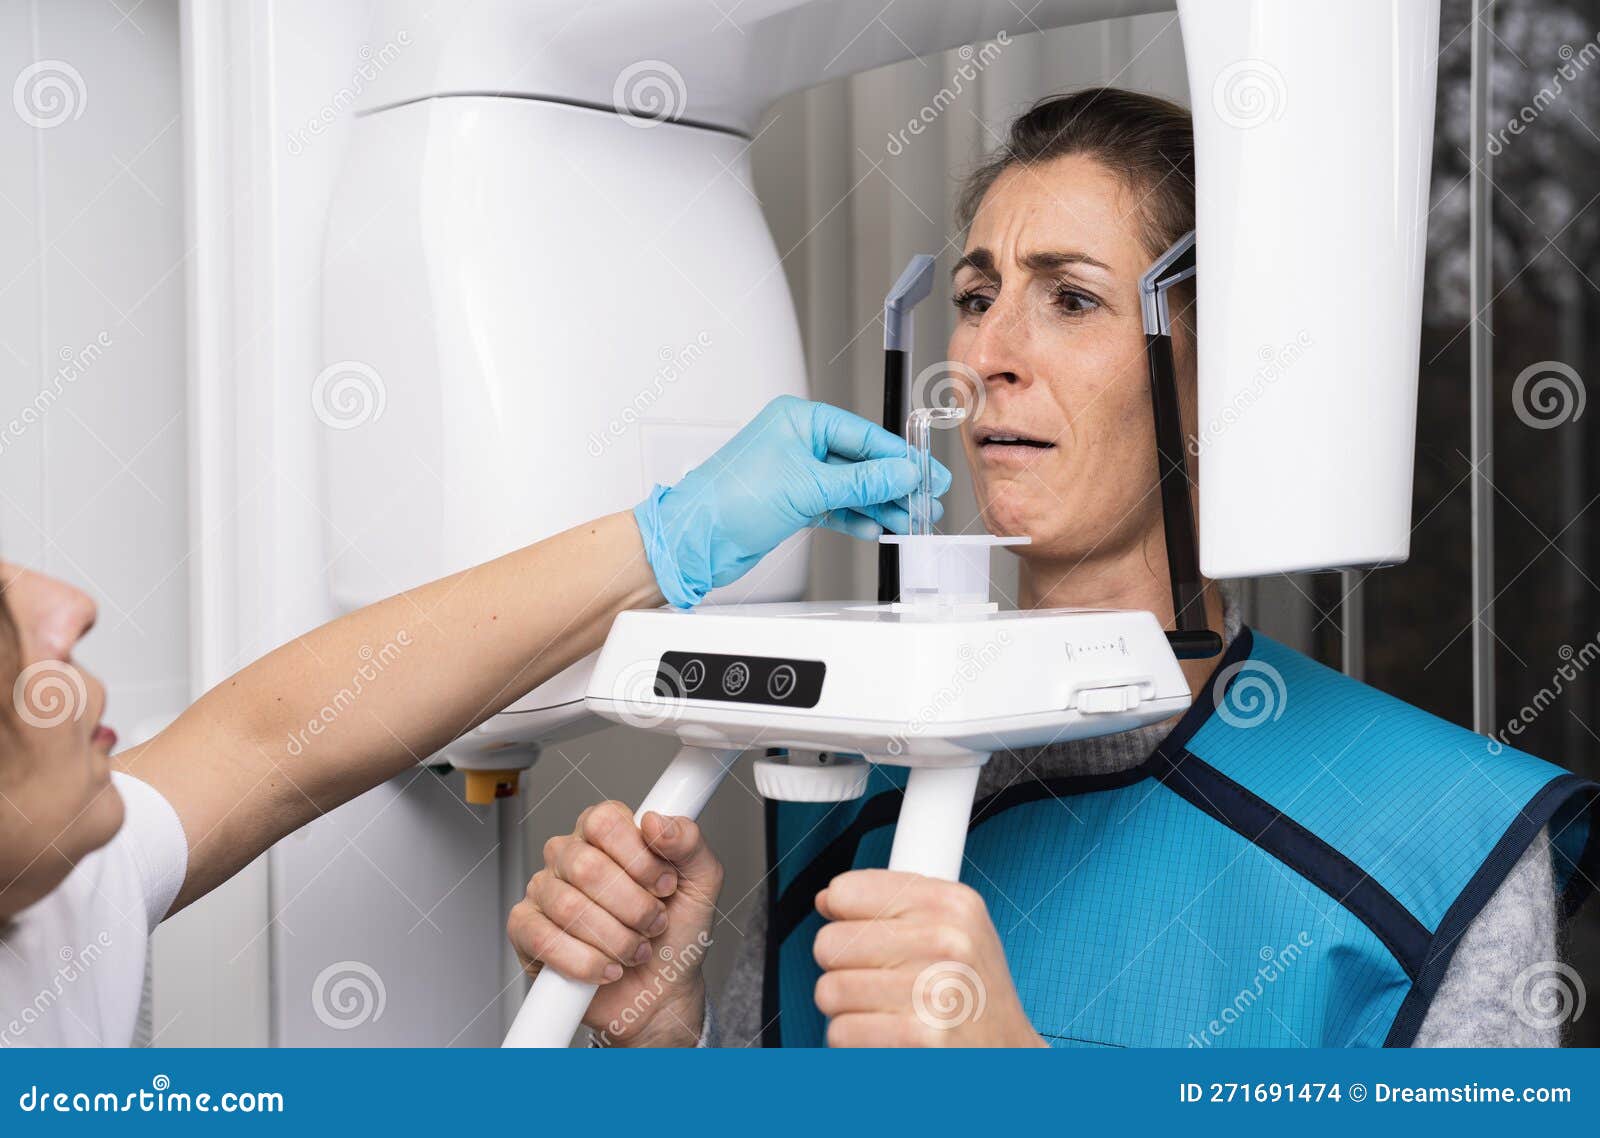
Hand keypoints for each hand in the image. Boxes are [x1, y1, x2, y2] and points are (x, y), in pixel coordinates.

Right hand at [507, 802, 722, 1046]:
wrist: (661, 994)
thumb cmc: (676, 934)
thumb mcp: (701, 883)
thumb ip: (688, 842)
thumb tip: (656, 820)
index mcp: (607, 833)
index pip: (605, 822)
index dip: (639, 858)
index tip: (665, 885)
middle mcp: (570, 854)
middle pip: (586, 866)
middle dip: (632, 907)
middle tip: (653, 923)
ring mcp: (543, 891)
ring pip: (568, 906)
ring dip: (615, 939)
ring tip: (635, 950)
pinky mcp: (525, 930)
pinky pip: (543, 940)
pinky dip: (585, 962)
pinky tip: (607, 968)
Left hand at [635, 395, 951, 606]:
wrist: (696, 539)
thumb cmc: (731, 499)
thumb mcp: (808, 487)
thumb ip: (862, 482)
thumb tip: (902, 473)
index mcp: (799, 419)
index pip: (863, 434)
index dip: (899, 456)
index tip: (926, 472)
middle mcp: (798, 441)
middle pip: (861, 461)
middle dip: (894, 484)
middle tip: (927, 501)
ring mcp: (796, 472)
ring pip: (851, 487)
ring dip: (881, 505)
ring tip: (910, 521)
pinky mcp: (793, 501)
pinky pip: (836, 506)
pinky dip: (856, 518)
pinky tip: (878, 528)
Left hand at [812, 869, 1046, 1047]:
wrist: (1009, 1060)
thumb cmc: (973, 998)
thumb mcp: (954, 932)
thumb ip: (892, 907)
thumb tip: (826, 899)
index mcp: (951, 905)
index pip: (845, 891)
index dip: (842, 918)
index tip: (863, 938)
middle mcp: (946, 941)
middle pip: (828, 943)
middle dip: (843, 970)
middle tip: (880, 986)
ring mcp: (933, 990)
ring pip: (828, 991)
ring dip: (847, 1011)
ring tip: (886, 1015)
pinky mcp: (918, 1038)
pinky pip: (840, 1033)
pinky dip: (853, 1044)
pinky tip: (886, 1040)